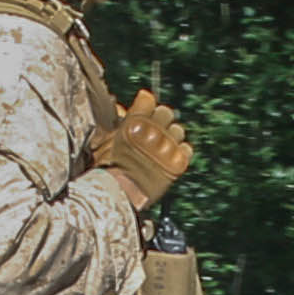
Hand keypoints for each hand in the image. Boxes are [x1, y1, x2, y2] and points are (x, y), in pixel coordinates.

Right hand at [90, 89, 193, 210]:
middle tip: (153, 130)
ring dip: (170, 136)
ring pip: (178, 130)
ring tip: (161, 147)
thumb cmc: (109, 169)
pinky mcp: (178, 163)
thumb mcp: (106, 140)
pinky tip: (169, 157)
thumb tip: (123, 108)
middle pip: (166, 112)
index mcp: (134, 123)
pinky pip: (187, 148)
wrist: (120, 194)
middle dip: (160, 119)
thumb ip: (118, 122)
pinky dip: (180, 151)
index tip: (145, 109)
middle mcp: (153, 132)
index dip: (146, 104)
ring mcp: (167, 147)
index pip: (148, 99)